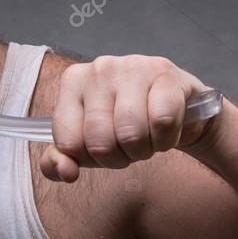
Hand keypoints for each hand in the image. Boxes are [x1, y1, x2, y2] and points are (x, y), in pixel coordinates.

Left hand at [39, 55, 214, 182]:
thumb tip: (67, 172)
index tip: (102, 151)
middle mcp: (99, 68)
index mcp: (73, 81)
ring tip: (148, 139)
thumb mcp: (88, 141)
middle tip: (129, 148)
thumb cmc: (126, 123)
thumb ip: (62, 161)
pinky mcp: (165, 72)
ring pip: (131, 133)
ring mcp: (133, 66)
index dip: (89, 159)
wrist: (175, 105)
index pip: (69, 142)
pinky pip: (162, 121)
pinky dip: (166, 138)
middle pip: (100, 141)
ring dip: (144, 150)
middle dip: (118, 158)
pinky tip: (165, 130)